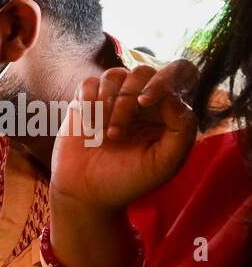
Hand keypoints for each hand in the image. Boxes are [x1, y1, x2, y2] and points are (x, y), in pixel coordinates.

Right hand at [51, 61, 198, 212]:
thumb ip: (182, 131)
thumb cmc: (127, 181)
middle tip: (115, 134)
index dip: (162, 81)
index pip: (176, 75)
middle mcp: (142, 101)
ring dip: (106, 102)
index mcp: (166, 112)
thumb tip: (174, 98)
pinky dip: (87, 101)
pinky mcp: (86, 103)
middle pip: (143, 72)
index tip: (144, 102)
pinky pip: (89, 83)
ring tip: (100, 133)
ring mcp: (113, 100)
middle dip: (127, 100)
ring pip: (115, 75)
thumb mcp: (164, 164)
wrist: (84, 194)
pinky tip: (87, 126)